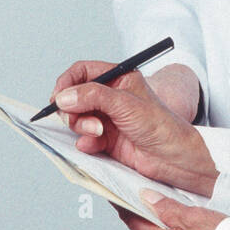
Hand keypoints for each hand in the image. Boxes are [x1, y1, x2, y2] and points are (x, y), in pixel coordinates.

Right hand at [51, 60, 216, 196]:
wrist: (172, 158)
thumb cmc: (159, 125)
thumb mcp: (124, 103)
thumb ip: (92, 96)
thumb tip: (63, 97)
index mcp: (118, 78)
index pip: (82, 72)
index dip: (67, 82)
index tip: (57, 97)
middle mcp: (110, 97)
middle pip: (74, 96)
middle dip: (73, 109)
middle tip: (76, 119)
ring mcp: (107, 118)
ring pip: (76, 118)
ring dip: (81, 126)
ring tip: (97, 132)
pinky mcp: (105, 139)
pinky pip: (83, 138)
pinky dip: (85, 142)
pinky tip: (95, 145)